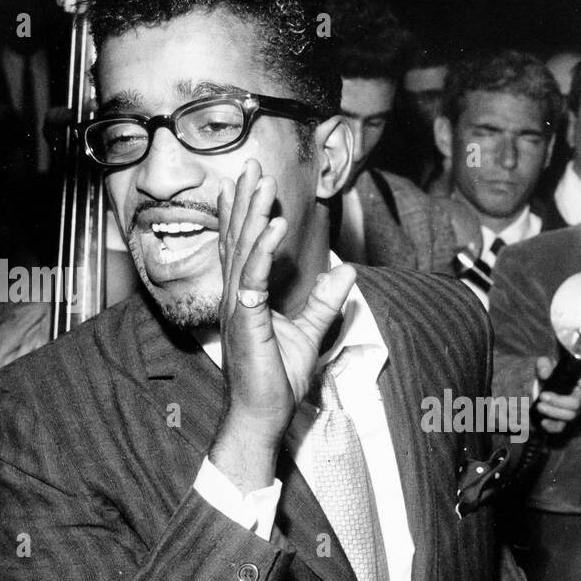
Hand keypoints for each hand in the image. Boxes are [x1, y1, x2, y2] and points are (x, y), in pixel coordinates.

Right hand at [211, 158, 356, 489]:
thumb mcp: (309, 333)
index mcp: (245, 298)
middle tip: (251, 166)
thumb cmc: (277, 379)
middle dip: (246, 202)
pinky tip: (274, 228)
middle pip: (238, 240)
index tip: (249, 183)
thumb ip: (325, 301)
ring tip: (264, 185)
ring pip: (243, 252)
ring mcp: (237, 308)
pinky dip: (264, 252)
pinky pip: (253, 280)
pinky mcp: (246, 322)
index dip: (244, 214)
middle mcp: (235, 297)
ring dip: (254, 216)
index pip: (242, 247)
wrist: (263, 414)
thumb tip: (346, 270)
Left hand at [533, 356, 580, 434]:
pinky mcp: (570, 423)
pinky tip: (543, 422)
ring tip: (540, 406)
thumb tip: (544, 373)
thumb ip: (546, 364)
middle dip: (560, 401)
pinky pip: (563, 427)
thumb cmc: (555, 373)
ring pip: (571, 415)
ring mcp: (580, 411)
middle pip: (578, 403)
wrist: (552, 388)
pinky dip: (553, 426)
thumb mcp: (550, 365)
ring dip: (554, 412)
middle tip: (543, 395)